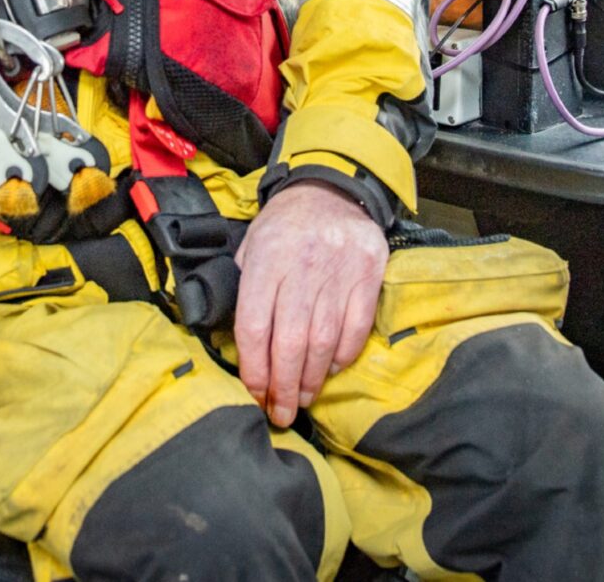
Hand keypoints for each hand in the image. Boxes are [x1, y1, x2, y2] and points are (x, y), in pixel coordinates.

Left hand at [232, 180, 387, 428]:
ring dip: (312, 379)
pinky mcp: (368, 274)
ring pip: (323, 341)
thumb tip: (236, 344)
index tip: (254, 393)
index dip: (253, 368)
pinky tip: (329, 369)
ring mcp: (339, 270)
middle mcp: (303, 265)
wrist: (331, 189)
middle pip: (290, 341)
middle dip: (283, 387)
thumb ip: (243, 287)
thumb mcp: (251, 245)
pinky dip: (342, 356)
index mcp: (267, 258)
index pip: (254, 325)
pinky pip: (356, 328)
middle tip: (280, 413)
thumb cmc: (284, 227)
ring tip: (302, 399)